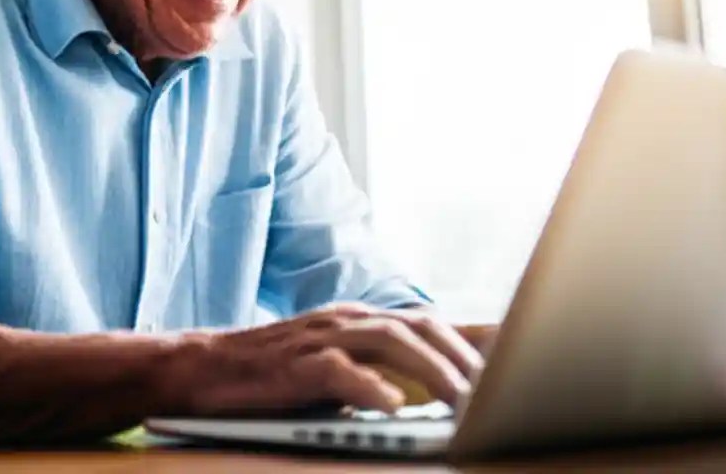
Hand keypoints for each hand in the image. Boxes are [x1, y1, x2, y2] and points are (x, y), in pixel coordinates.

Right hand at [156, 303, 486, 416]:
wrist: (202, 369)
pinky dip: (370, 386)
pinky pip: (338, 369)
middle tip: (498, 394)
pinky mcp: (293, 364)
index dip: (478, 336)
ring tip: (463, 402)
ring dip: (433, 372)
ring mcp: (321, 337)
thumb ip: (381, 371)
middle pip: (421, 327)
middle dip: (466, 359)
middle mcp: (348, 320)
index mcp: (361, 321)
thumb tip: (437, 391)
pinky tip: (393, 404)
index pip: (431, 321)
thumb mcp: (335, 365)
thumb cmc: (272, 375)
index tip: (522, 355)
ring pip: (391, 342)